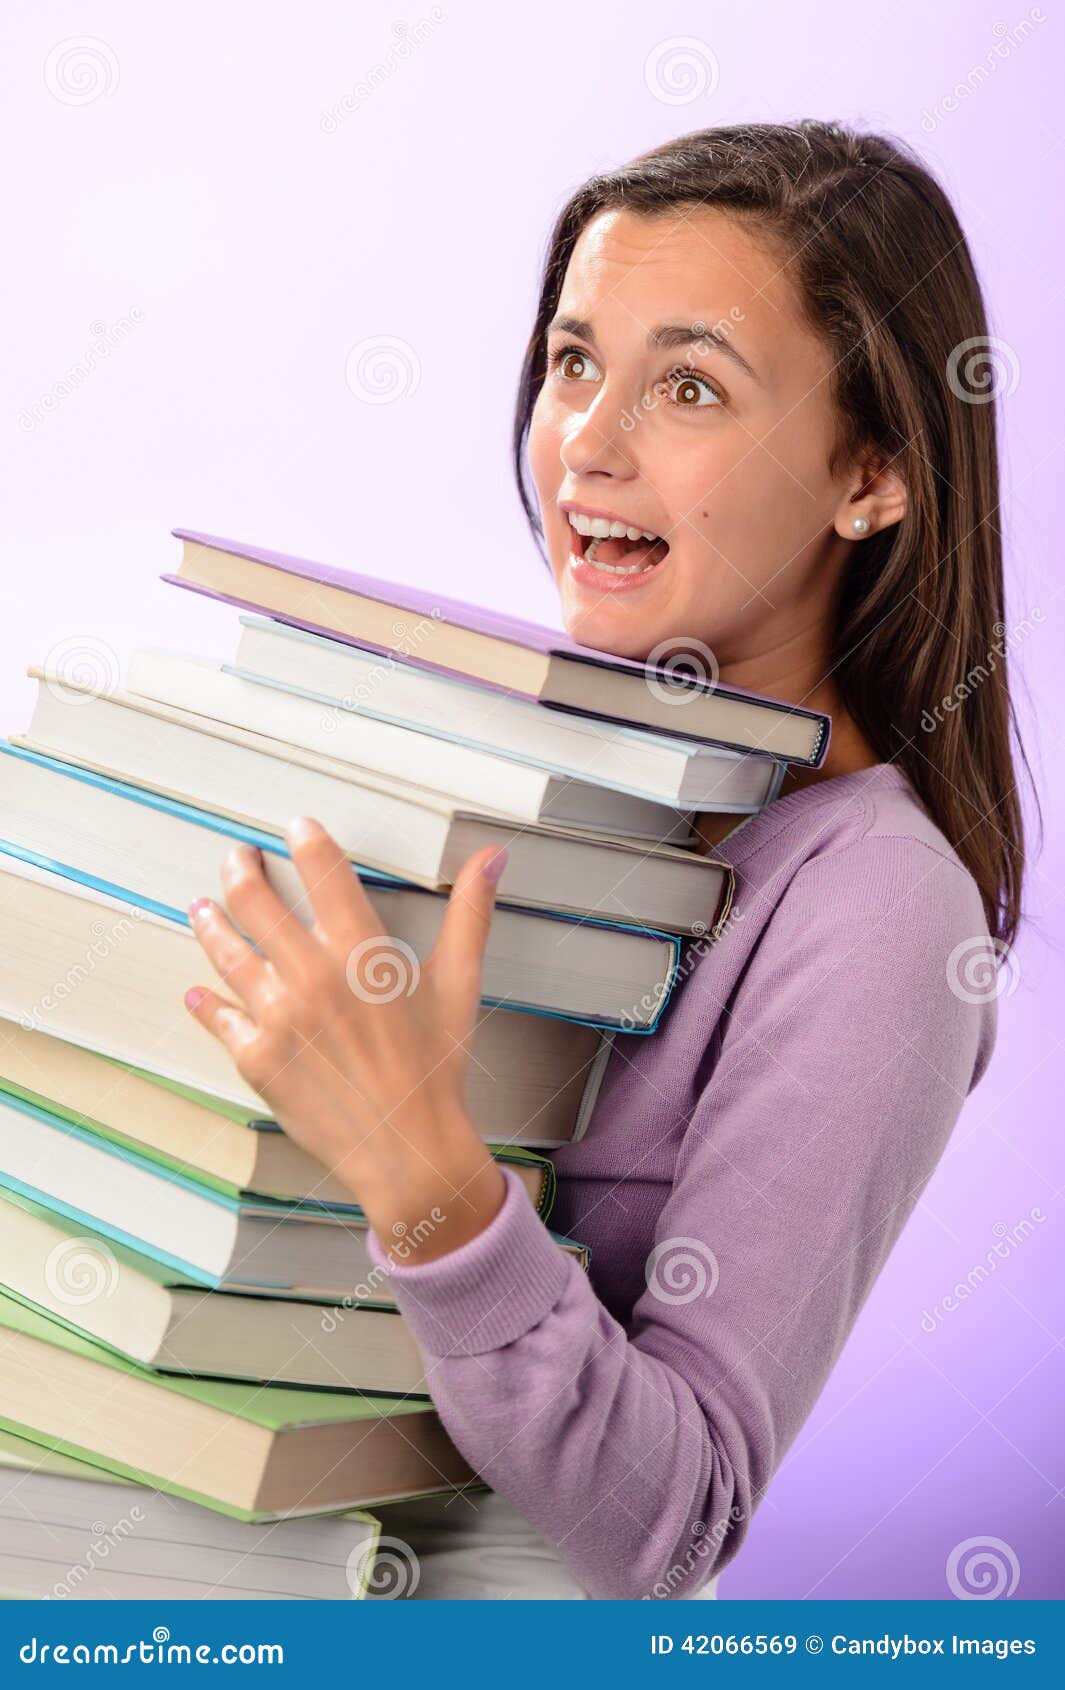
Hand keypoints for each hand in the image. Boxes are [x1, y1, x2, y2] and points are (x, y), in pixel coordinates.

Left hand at [183, 816, 507, 1261]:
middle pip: (257, 902)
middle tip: (237, 858)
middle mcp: (311, 976)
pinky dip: (207, 1004)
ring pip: (227, 953)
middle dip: (242, 871)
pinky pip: (221, 1019)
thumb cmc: (436, 1067)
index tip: (297, 827)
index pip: (325, 873)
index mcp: (360, 952)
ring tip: (201, 906)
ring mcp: (277, 1016)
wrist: (406, 1148)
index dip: (306, 841)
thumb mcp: (458, 983)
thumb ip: (470, 914)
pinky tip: (197, 994)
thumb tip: (492, 857)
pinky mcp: (257, 1057)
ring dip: (210, 923)